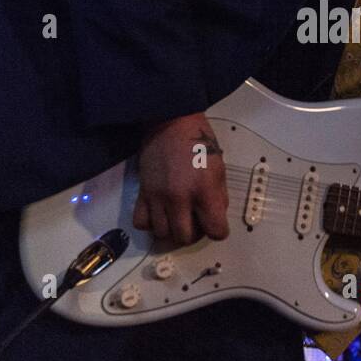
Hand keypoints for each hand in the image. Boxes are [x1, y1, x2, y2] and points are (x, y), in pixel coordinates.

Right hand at [131, 112, 228, 245]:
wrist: (170, 122)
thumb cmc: (199, 142)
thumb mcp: (219, 168)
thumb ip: (218, 197)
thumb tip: (214, 217)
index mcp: (204, 190)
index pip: (215, 231)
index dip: (218, 231)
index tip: (215, 224)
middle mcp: (180, 197)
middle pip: (184, 238)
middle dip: (193, 234)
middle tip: (195, 221)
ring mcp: (158, 196)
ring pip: (162, 234)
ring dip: (172, 230)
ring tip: (177, 217)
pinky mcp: (142, 192)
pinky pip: (141, 222)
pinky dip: (150, 223)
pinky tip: (159, 213)